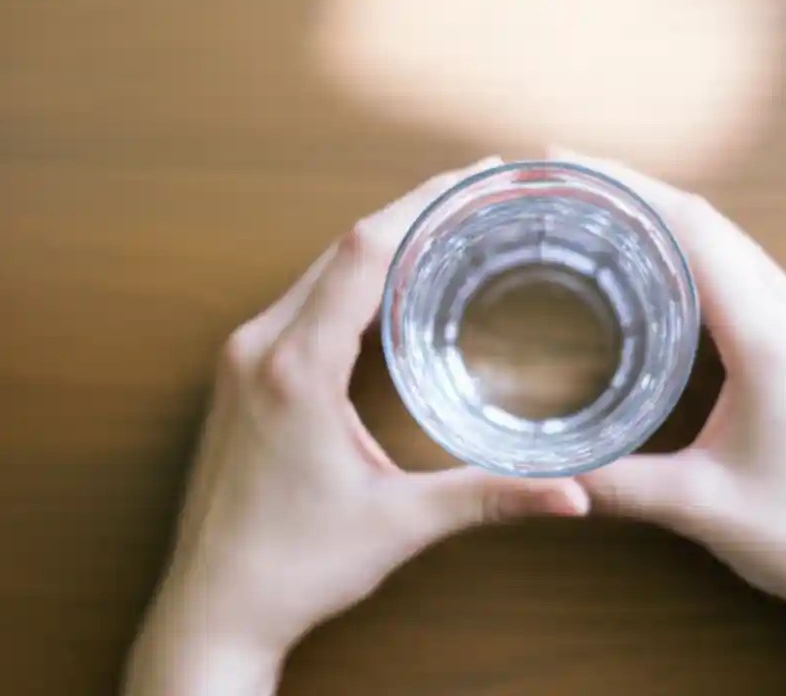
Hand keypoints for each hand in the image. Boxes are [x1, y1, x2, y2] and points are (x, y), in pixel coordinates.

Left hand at [124, 157, 589, 695]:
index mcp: (295, 369)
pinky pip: (297, 301)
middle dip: (413, 212)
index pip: (365, 252)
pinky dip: (348, 279)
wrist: (212, 609)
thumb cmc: (291, 569)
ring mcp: (240, 359)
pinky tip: (386, 286)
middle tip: (479, 191)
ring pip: (316, 271)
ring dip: (379, 243)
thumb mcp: (399, 525)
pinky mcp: (237, 377)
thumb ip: (488, 499)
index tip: (477, 177)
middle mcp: (258, 347)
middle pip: (342, 248)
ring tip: (444, 226)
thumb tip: (573, 496)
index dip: (425, 203)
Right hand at [554, 150, 785, 694]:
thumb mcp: (701, 507)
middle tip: (563, 183)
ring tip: (602, 216)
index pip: (694, 231)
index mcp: (776, 339)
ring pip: (735, 250)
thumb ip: (617, 481)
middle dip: (636, 194)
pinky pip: (754, 280)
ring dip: (670, 224)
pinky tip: (664, 276)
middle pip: (712, 227)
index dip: (626, 187)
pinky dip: (700, 260)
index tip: (564, 164)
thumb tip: (544, 469)